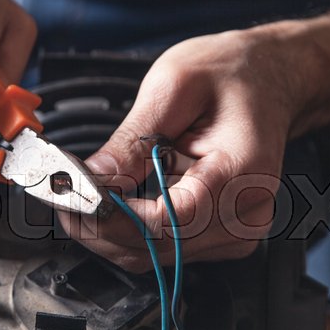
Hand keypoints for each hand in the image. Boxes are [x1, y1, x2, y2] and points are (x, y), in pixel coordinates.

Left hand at [59, 25, 308, 271]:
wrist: (269, 78)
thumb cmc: (230, 73)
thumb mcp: (173, 86)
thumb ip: (132, 139)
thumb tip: (90, 178)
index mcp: (241, 173)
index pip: (167, 221)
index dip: (111, 216)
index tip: (72, 195)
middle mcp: (245, 213)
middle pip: (155, 247)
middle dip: (99, 226)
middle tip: (60, 192)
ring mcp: (237, 231)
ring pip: (154, 256)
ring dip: (108, 232)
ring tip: (80, 193)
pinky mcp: (222, 235)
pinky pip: (163, 249)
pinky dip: (129, 232)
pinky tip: (111, 203)